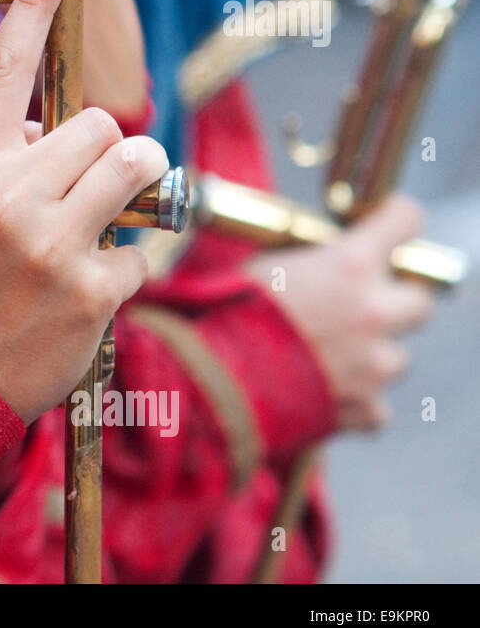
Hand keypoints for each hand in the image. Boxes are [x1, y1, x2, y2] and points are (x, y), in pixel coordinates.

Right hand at [0, 0, 169, 422]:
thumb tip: (46, 126)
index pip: (4, 74)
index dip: (31, 9)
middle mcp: (8, 197)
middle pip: (99, 123)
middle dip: (103, 153)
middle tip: (82, 191)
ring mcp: (53, 242)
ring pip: (135, 162)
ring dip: (134, 186)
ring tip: (107, 218)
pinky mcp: (94, 287)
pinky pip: (144, 244)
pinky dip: (128, 265)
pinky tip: (90, 290)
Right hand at [243, 195, 434, 430]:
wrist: (209, 379)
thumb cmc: (222, 313)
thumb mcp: (263, 264)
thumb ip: (307, 258)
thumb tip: (317, 253)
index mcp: (350, 265)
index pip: (405, 221)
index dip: (395, 220)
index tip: (388, 223)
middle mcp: (373, 312)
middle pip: (420, 300)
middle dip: (395, 300)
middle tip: (362, 302)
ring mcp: (373, 364)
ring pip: (397, 357)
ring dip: (372, 355)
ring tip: (331, 356)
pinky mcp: (363, 407)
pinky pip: (376, 406)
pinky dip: (357, 401)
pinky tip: (327, 393)